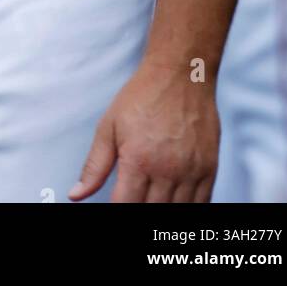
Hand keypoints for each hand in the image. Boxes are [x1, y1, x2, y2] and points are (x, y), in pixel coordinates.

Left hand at [69, 58, 218, 202]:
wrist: (181, 73)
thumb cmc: (142, 96)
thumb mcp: (109, 126)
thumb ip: (94, 166)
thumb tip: (76, 195)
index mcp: (138, 160)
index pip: (125, 206)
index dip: (117, 212)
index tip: (115, 205)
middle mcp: (167, 170)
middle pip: (151, 212)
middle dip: (139, 210)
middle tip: (134, 198)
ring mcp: (191, 171)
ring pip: (177, 212)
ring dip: (162, 210)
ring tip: (152, 199)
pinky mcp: (210, 168)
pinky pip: (202, 202)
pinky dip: (188, 208)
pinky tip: (175, 201)